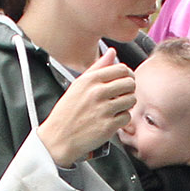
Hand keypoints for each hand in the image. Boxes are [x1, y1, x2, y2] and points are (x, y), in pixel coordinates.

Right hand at [39, 49, 133, 166]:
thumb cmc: (67, 112)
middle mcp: (97, 92)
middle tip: (122, 95)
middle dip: (129, 89)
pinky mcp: (108, 126)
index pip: (121, 69)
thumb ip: (97, 67)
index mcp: (90, 80)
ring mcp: (104, 109)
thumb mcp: (78, 85)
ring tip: (117, 108)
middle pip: (130, 83)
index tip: (124, 80)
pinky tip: (112, 119)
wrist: (58, 137)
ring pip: (131, 100)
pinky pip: (127, 117)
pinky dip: (122, 119)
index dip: (127, 75)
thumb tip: (113, 52)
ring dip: (127, 104)